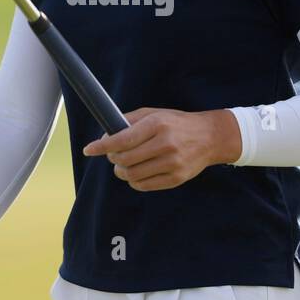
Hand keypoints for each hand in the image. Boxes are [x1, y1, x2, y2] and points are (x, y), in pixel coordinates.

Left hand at [80, 107, 241, 190]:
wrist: (210, 137)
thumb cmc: (177, 123)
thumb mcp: (155, 114)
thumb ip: (130, 120)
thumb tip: (106, 134)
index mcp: (157, 124)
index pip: (122, 139)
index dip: (102, 146)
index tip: (90, 149)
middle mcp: (165, 143)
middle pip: (125, 159)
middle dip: (112, 159)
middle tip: (112, 155)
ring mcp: (172, 163)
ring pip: (132, 175)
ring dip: (121, 171)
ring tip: (123, 165)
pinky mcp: (177, 178)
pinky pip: (145, 185)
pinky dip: (134, 181)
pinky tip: (137, 173)